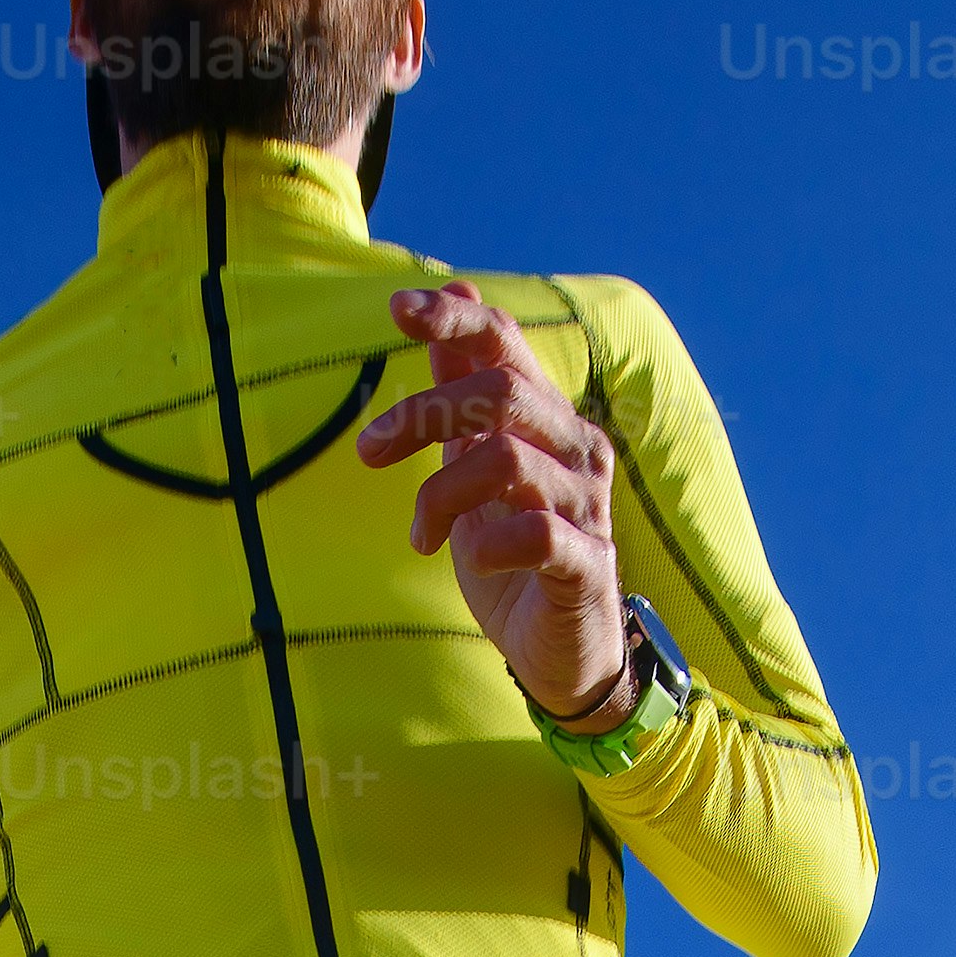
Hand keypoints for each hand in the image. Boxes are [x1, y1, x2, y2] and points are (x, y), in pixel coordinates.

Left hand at [360, 283, 630, 724]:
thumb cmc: (514, 557)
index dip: (454, 320)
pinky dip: (492, 540)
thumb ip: (465, 393)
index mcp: (547, 420)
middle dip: (422, 413)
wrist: (561, 652)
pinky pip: (540, 533)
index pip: (505, 346)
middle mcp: (576, 450)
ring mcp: (588, 506)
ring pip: (508, 459)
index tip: (395, 310)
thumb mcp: (476, 467)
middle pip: (501, 392)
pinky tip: (470, 557)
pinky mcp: (588, 566)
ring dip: (440, 493)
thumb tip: (451, 303)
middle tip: (367, 451)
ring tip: (419, 534)